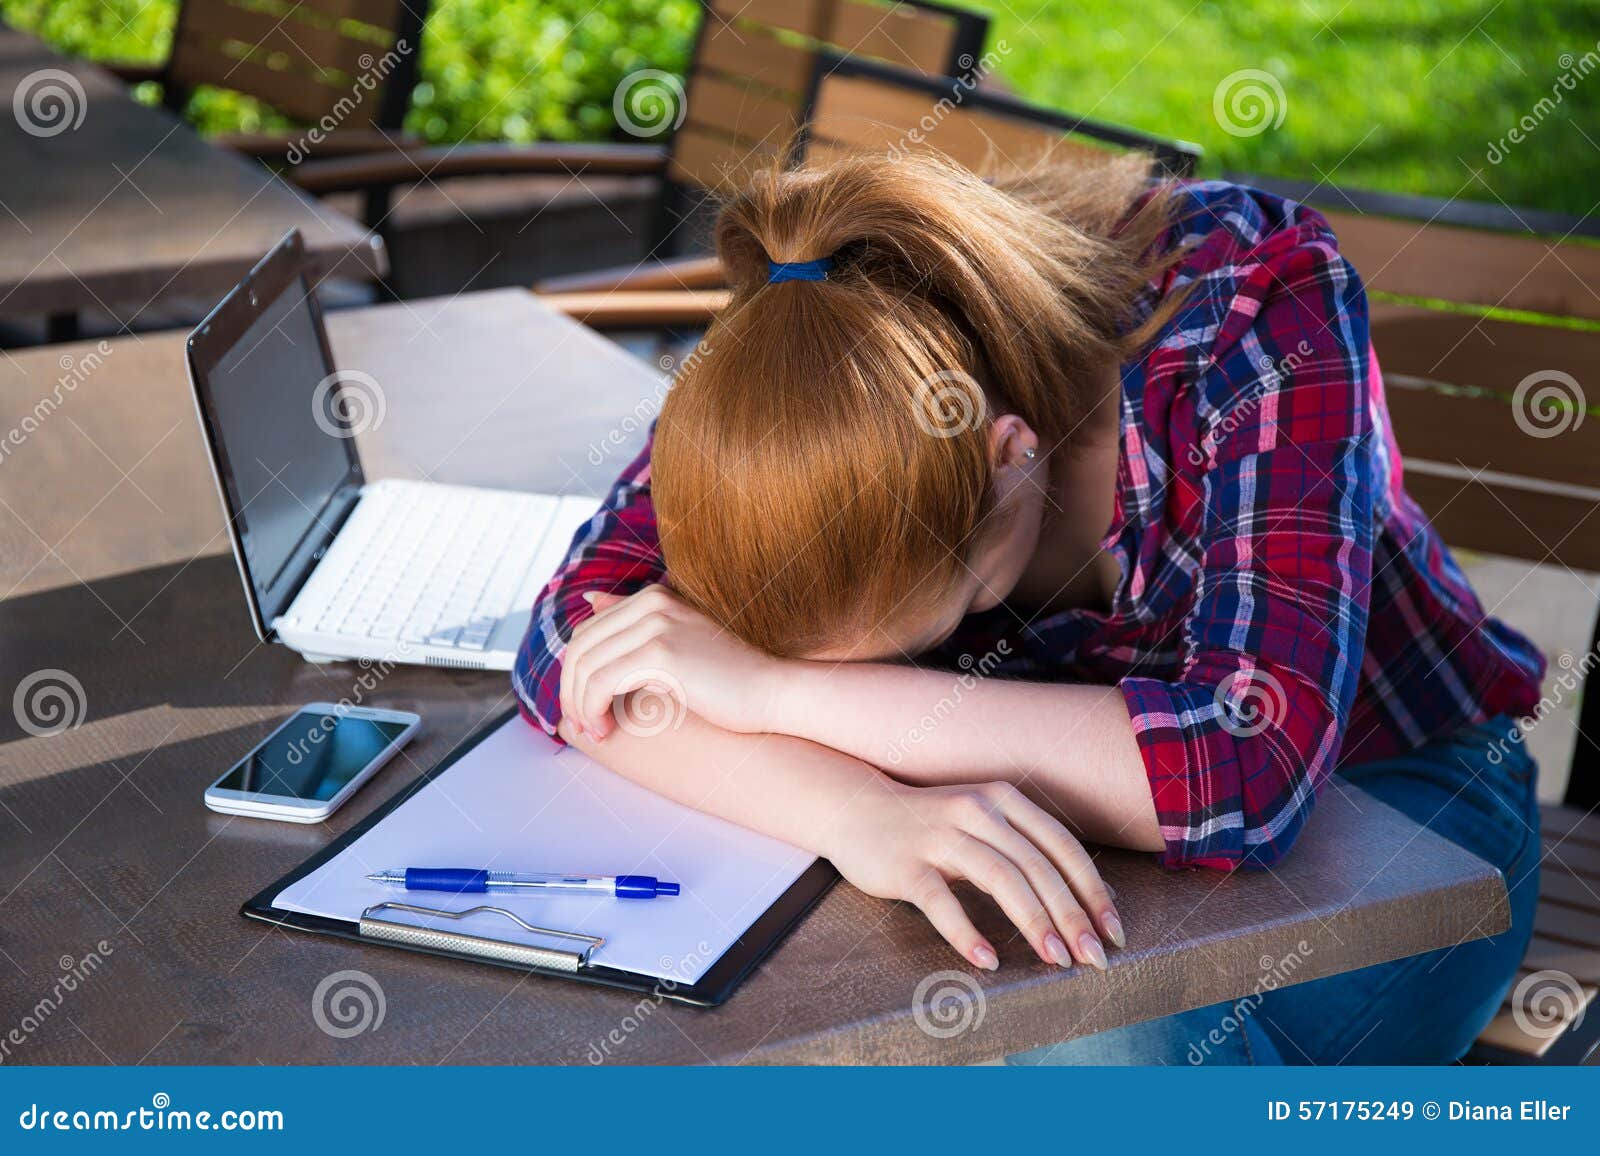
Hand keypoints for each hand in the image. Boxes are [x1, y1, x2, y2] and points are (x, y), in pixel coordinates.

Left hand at [559, 585, 784, 740]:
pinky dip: (593, 710)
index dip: (575, 674)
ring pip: (586, 667)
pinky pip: (602, 682)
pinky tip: (605, 731)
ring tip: (595, 732)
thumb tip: (590, 600)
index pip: (587, 633)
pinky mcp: (661, 653)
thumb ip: (635, 623)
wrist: (773, 692)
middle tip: (583, 728)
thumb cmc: (728, 680)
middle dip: (572, 692)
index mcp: (653, 598)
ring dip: (580, 706)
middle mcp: (652, 603)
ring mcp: (656, 624)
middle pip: (580, 648)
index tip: (585, 710)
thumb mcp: (676, 643)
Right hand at [826, 780, 1124, 970]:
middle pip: (1037, 866)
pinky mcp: (905, 863)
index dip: (1093, 890)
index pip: (1062, 846)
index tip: (1114, 931)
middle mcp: (976, 810)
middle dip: (1071, 916)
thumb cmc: (931, 825)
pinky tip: (987, 960)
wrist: (855, 809)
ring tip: (1056, 960)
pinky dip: (966, 932)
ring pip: (999, 878)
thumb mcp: (987, 824)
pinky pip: (941, 901)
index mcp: (1003, 799)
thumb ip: (1034, 851)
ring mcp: (939, 835)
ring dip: (1033, 923)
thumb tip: (1099, 897)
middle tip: (1094, 958)